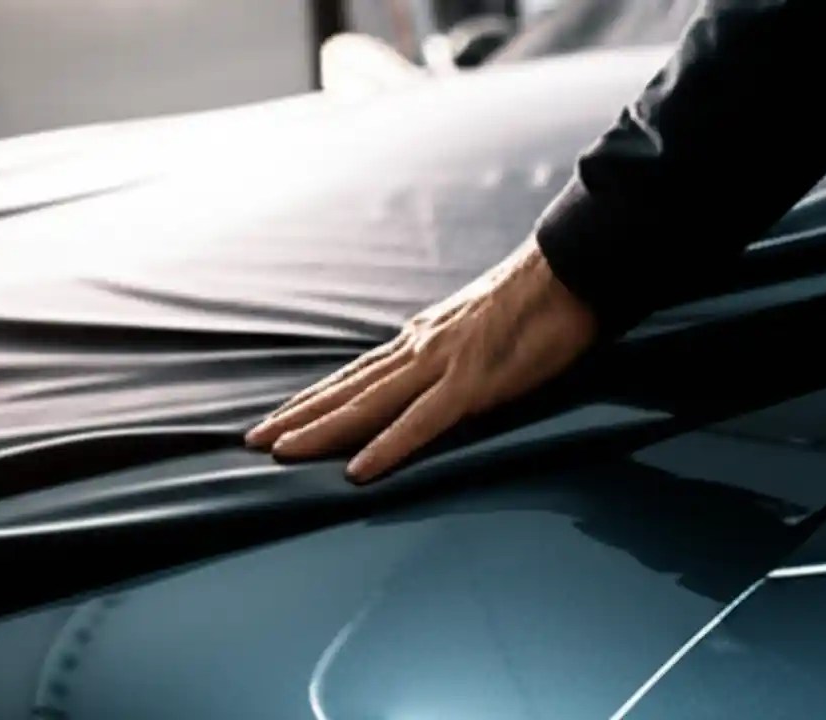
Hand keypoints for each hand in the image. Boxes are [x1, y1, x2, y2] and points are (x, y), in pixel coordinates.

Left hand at [245, 236, 597, 482]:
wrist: (573, 267)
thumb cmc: (540, 297)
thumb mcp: (483, 324)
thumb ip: (454, 348)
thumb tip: (436, 367)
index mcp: (425, 338)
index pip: (358, 374)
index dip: (317, 397)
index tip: (281, 417)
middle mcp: (422, 349)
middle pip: (348, 389)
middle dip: (299, 417)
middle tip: (251, 441)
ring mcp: (444, 366)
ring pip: (369, 405)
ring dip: (321, 430)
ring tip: (279, 453)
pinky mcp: (474, 385)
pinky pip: (422, 423)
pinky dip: (388, 447)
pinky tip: (358, 471)